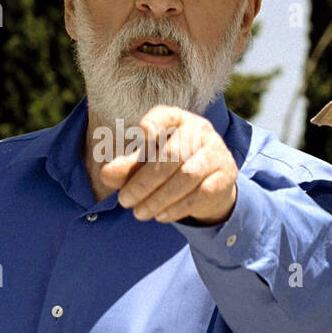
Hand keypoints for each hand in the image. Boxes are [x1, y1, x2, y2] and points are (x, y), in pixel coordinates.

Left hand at [101, 105, 237, 224]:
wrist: (211, 183)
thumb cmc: (172, 166)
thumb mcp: (147, 163)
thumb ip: (128, 167)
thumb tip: (106, 175)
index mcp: (178, 120)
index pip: (165, 116)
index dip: (156, 122)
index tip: (143, 131)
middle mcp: (200, 131)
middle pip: (173, 154)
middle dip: (144, 181)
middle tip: (124, 201)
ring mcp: (216, 153)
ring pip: (187, 176)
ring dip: (159, 198)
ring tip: (139, 213)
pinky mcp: (226, 176)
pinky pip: (201, 193)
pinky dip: (178, 207)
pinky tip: (161, 216)